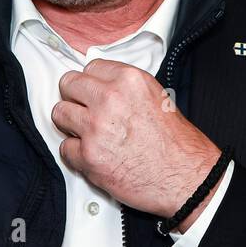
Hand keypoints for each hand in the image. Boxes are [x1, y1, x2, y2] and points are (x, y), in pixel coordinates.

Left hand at [53, 59, 220, 231]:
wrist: (186, 179)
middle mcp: (109, 99)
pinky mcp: (88, 156)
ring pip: (59, 113)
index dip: (91, 82)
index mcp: (129, 81)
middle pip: (68, 85)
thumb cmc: (177, 144)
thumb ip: (126, 88)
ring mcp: (96, 128)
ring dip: (70, 124)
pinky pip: (65, 148)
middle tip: (84, 110)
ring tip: (87, 133)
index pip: (90, 67)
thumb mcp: (157, 97)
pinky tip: (94, 155)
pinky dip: (76, 154)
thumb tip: (103, 85)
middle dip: (75, 98)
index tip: (92, 91)